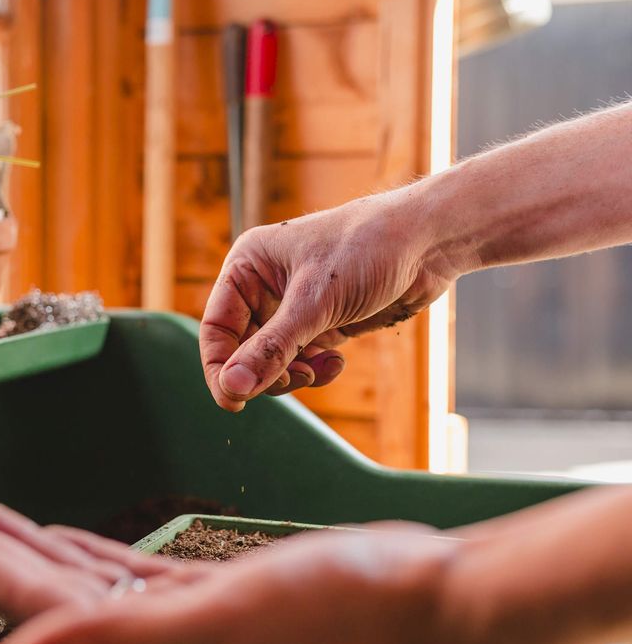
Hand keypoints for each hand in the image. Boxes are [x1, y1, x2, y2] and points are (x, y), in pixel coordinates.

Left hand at [0, 501, 458, 643]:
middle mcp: (150, 643)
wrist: (420, 597)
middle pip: (46, 589)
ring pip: (83, 576)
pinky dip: (92, 548)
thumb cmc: (328, 614)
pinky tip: (72, 532)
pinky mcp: (213, 595)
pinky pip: (131, 570)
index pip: (34, 602)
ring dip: (31, 543)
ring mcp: (182, 619)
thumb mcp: (207, 628)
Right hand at [200, 190, 454, 410]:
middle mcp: (265, 286)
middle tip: (293, 381)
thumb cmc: (367, 248)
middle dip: (265, 372)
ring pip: (273, 360)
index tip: (232, 402)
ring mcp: (294, 307)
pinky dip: (316, 370)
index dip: (220, 367)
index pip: (216, 327)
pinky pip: (303, 360)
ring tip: (318, 370)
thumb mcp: (314, 303)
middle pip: (242, 349)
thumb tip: (232, 389)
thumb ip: (271, 349)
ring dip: (292, 374)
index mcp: (248, 266)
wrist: (428, 241)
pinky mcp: (322, 322)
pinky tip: (337, 362)